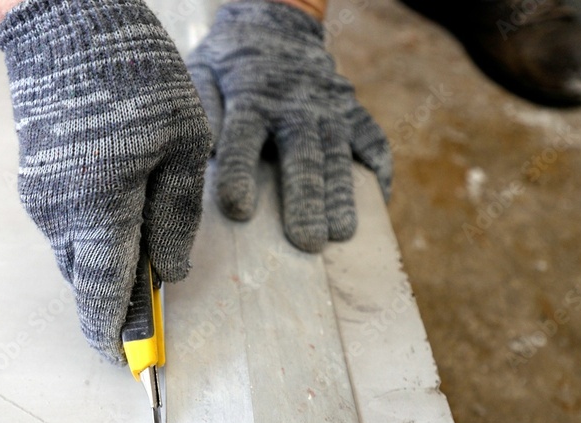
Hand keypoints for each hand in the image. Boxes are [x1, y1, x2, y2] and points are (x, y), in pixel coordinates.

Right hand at [0, 0, 210, 362]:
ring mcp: (39, 197)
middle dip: (116, 297)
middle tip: (151, 302)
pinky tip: (118, 206)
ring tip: (143, 241)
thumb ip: (176, 216)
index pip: (103, 292)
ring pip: (75, 254)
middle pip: (87, 281)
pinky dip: (91, 232)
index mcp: (100, 208)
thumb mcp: (183, 143)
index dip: (115, 332)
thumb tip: (171, 273)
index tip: (127, 361)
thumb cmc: (134, 76)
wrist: (67, 26)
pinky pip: (64, 225)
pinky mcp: (32, 180)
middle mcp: (58, 213)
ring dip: (105, 262)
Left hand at [187, 0, 391, 251]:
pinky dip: (379, 168)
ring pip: (337, 156)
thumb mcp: (202, 70)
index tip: (238, 210)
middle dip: (305, 200)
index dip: (239, 175)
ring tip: (341, 234)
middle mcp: (295, 105)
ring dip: (341, 196)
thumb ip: (200, 106)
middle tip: (306, 242)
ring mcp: (329, 107)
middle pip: (302, 157)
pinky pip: (372, 139)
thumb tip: (205, 147)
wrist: (276, 22)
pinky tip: (380, 201)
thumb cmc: (229, 60)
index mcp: (252, 97)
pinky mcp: (352, 109)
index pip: (244, 139)